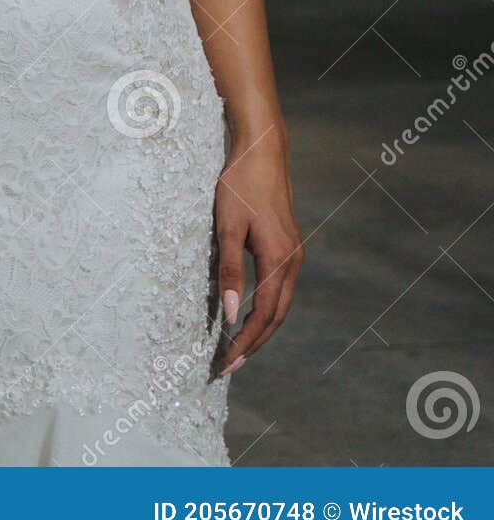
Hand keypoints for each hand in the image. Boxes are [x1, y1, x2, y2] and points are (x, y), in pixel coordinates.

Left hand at [214, 126, 301, 374]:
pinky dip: (266, 308)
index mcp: (279, 260)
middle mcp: (293, 262)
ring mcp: (294, 255)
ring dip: (261, 328)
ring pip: (280, 304)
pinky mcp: (288, 247)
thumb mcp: (226, 227)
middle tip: (229, 366)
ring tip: (238, 348)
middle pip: (276, 316)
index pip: (263, 314)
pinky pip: (280, 289)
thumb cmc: (239, 187)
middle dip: (253, 343)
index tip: (226, 363)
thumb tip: (228, 313)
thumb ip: (229, 271)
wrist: (264, 153)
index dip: (245, 341)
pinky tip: (250, 314)